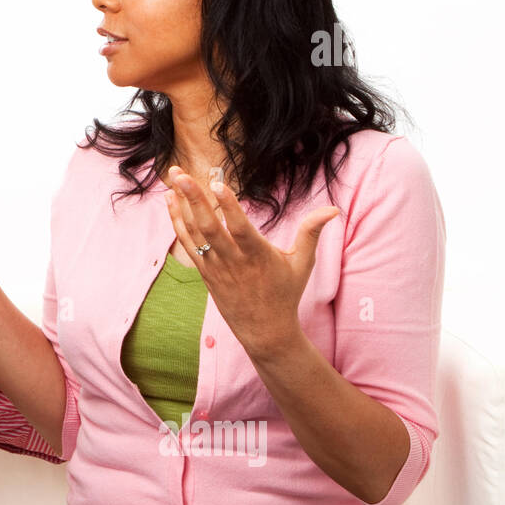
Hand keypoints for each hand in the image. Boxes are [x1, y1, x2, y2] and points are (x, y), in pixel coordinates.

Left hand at [161, 165, 339, 352]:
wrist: (263, 330)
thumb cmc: (285, 293)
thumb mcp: (303, 263)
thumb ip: (311, 232)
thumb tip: (333, 209)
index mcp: (256, 255)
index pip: (239, 228)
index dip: (227, 207)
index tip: (216, 184)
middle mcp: (232, 260)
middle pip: (208, 226)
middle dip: (193, 198)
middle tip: (179, 174)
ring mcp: (214, 266)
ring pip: (193, 232)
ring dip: (181, 204)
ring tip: (173, 178)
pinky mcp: (204, 270)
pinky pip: (187, 242)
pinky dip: (177, 220)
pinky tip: (170, 200)